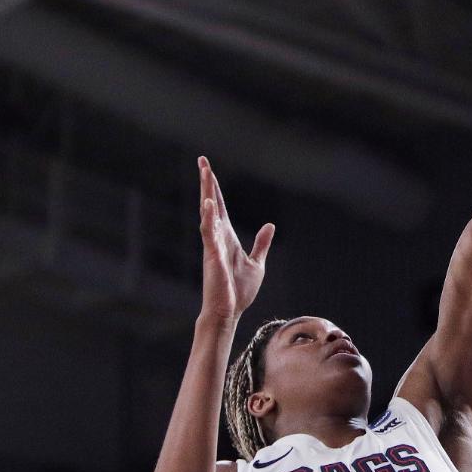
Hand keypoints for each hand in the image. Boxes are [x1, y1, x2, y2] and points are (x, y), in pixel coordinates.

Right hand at [196, 157, 272, 323]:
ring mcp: (213, 245)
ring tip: (205, 174)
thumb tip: (269, 225)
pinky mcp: (212, 257)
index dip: (214, 187)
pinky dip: (208, 219)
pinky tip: (208, 204)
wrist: (229, 311)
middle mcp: (217, 237)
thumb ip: (261, 244)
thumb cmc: (239, 291)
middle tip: (202, 160)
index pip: (220, 206)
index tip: (207, 168)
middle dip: (207, 182)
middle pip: (211, 204)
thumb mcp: (257, 263)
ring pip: (208, 214)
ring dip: (207, 194)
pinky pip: (209, 234)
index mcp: (227, 237)